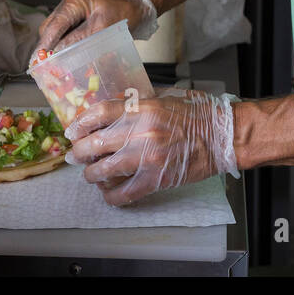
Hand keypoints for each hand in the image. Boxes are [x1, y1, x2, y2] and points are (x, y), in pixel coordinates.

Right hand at [34, 0, 156, 58]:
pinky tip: (67, 62)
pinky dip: (65, 48)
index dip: (45, 45)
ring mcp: (72, 14)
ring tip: (55, 69)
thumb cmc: (125, 12)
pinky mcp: (77, 22)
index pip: (54, 25)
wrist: (138, 7)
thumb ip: (80, 40)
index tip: (38, 61)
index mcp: (74, 2)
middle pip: (50, 30)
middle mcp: (69, 6)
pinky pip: (65, 36)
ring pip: (55, 34)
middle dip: (47, 49)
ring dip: (55, 50)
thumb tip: (60, 55)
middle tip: (45, 70)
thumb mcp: (103, 28)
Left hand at [63, 91, 238, 205]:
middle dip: (79, 152)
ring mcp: (147, 158)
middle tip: (74, 155)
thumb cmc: (197, 115)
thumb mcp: (163, 98)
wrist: (221, 136)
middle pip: (94, 143)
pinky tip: (108, 193)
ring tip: (90, 174)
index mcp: (142, 108)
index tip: (72, 131)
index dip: (80, 123)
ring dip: (91, 174)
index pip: (99, 114)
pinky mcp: (155, 179)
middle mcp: (140, 132)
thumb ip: (136, 104)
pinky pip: (123, 193)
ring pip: (103, 170)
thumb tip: (112, 110)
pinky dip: (110, 196)